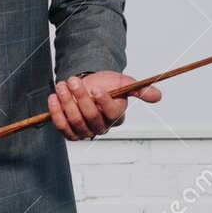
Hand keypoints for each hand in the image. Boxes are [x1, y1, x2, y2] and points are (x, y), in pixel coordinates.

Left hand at [46, 70, 161, 140]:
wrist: (89, 86)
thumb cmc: (107, 85)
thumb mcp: (124, 83)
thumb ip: (140, 89)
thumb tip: (158, 96)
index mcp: (116, 115)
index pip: (111, 112)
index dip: (103, 102)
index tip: (96, 88)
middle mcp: (101, 126)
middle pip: (90, 117)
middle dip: (80, 98)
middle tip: (73, 80)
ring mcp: (85, 131)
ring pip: (75, 121)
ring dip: (66, 103)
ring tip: (62, 86)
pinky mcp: (70, 132)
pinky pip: (62, 126)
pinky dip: (55, 113)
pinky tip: (53, 98)